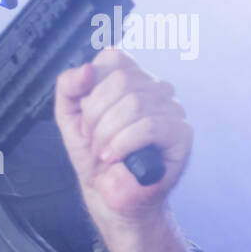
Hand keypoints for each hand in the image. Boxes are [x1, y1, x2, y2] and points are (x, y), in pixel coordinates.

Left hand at [54, 46, 191, 229]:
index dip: (91, 89)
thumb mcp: (68, 117)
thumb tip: (86, 69)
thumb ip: (68, 87)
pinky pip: (149, 126)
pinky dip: (122, 144)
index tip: (86, 116)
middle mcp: (156, 88)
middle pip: (121, 81)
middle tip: (94, 139)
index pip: (113, 58)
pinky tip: (115, 158)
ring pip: (133, 104)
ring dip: (107, 134)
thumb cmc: (94, 154)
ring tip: (104, 152)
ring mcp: (172, 109)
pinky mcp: (181, 134)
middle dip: (95, 115)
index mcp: (132, 79)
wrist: (107, 193)